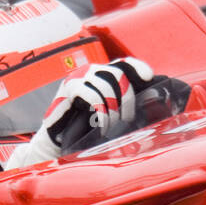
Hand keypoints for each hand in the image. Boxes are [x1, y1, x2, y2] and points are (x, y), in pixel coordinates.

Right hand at [6, 58, 154, 168]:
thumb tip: (146, 106)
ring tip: (108, 127)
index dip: (137, 67)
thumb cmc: (83, 128)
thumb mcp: (106, 114)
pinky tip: (99, 125)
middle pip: (119, 75)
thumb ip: (121, 105)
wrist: (56, 140)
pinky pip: (92, 95)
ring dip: (112, 110)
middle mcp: (90, 71)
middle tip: (125, 121)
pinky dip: (100, 112)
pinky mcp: (68, 89)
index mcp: (101, 75)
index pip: (124, 63)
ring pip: (106, 85)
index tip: (148, 77)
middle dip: (127, 100)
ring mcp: (78, 77)